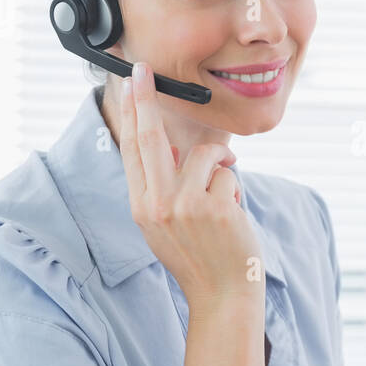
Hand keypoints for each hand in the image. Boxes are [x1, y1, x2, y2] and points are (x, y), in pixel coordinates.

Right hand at [120, 62, 263, 309]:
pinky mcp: (213, 207)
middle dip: (147, 100)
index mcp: (141, 207)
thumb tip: (172, 148)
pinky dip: (235, 189)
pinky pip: (228, 173)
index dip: (132, 114)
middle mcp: (155, 204)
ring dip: (221, 165)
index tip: (131, 85)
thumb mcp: (167, 225)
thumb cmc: (201, 256)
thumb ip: (164, 188)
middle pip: (150, 138)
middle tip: (144, 70)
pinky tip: (233, 215)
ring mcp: (183, 206)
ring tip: (224, 197)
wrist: (222, 295)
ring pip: (203, 154)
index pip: (132, 150)